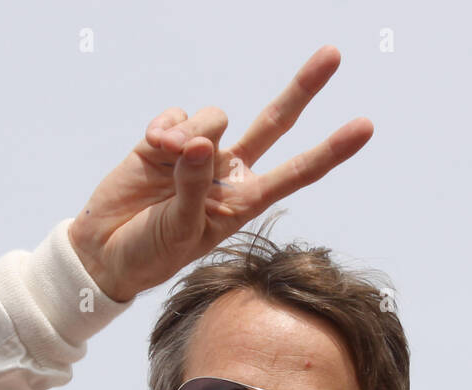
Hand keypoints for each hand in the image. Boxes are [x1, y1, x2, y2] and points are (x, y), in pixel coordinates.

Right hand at [67, 45, 372, 302]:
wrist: (106, 252)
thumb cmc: (150, 253)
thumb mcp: (178, 231)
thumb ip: (192, 186)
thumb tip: (199, 142)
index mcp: (243, 202)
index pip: (296, 173)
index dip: (330, 150)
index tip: (365, 127)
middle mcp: (228, 172)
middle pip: (274, 122)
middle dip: (303, 88)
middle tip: (333, 54)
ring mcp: (199, 153)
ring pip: (215, 116)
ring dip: (190, 133)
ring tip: (164, 158)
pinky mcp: (166, 139)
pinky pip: (178, 114)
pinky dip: (165, 126)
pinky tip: (151, 148)